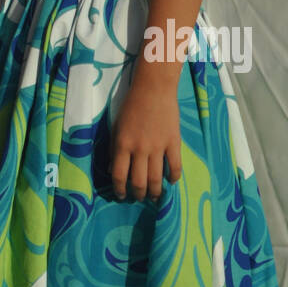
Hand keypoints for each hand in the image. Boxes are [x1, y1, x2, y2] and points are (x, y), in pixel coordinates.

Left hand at [110, 68, 181, 201]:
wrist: (154, 89)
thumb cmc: (132, 106)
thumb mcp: (117, 126)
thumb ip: (114, 148)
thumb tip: (112, 170)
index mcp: (122, 144)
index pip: (119, 175)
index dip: (120, 189)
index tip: (122, 195)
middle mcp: (139, 149)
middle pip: (138, 181)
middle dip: (138, 194)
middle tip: (139, 198)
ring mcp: (158, 147)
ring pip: (156, 179)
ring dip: (155, 192)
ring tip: (155, 197)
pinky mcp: (173, 143)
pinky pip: (175, 166)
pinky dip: (173, 177)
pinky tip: (171, 181)